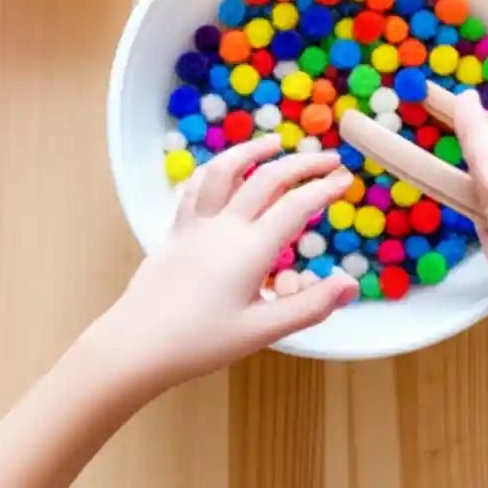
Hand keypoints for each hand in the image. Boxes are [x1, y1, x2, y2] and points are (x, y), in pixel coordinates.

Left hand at [84, 136, 358, 388]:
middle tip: (328, 158)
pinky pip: (195, 187)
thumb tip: (351, 284)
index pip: (295, 206)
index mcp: (250, 249)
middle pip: (267, 178)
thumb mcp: (262, 331)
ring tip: (274, 142)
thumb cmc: (201, 343)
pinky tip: (222, 169)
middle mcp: (223, 226)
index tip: (346, 178)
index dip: (324, 188)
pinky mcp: (174, 231)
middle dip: (302, 163)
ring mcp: (194, 224)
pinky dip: (215, 169)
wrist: (136, 345)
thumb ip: (309, 306)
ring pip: (224, 171)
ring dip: (252, 151)